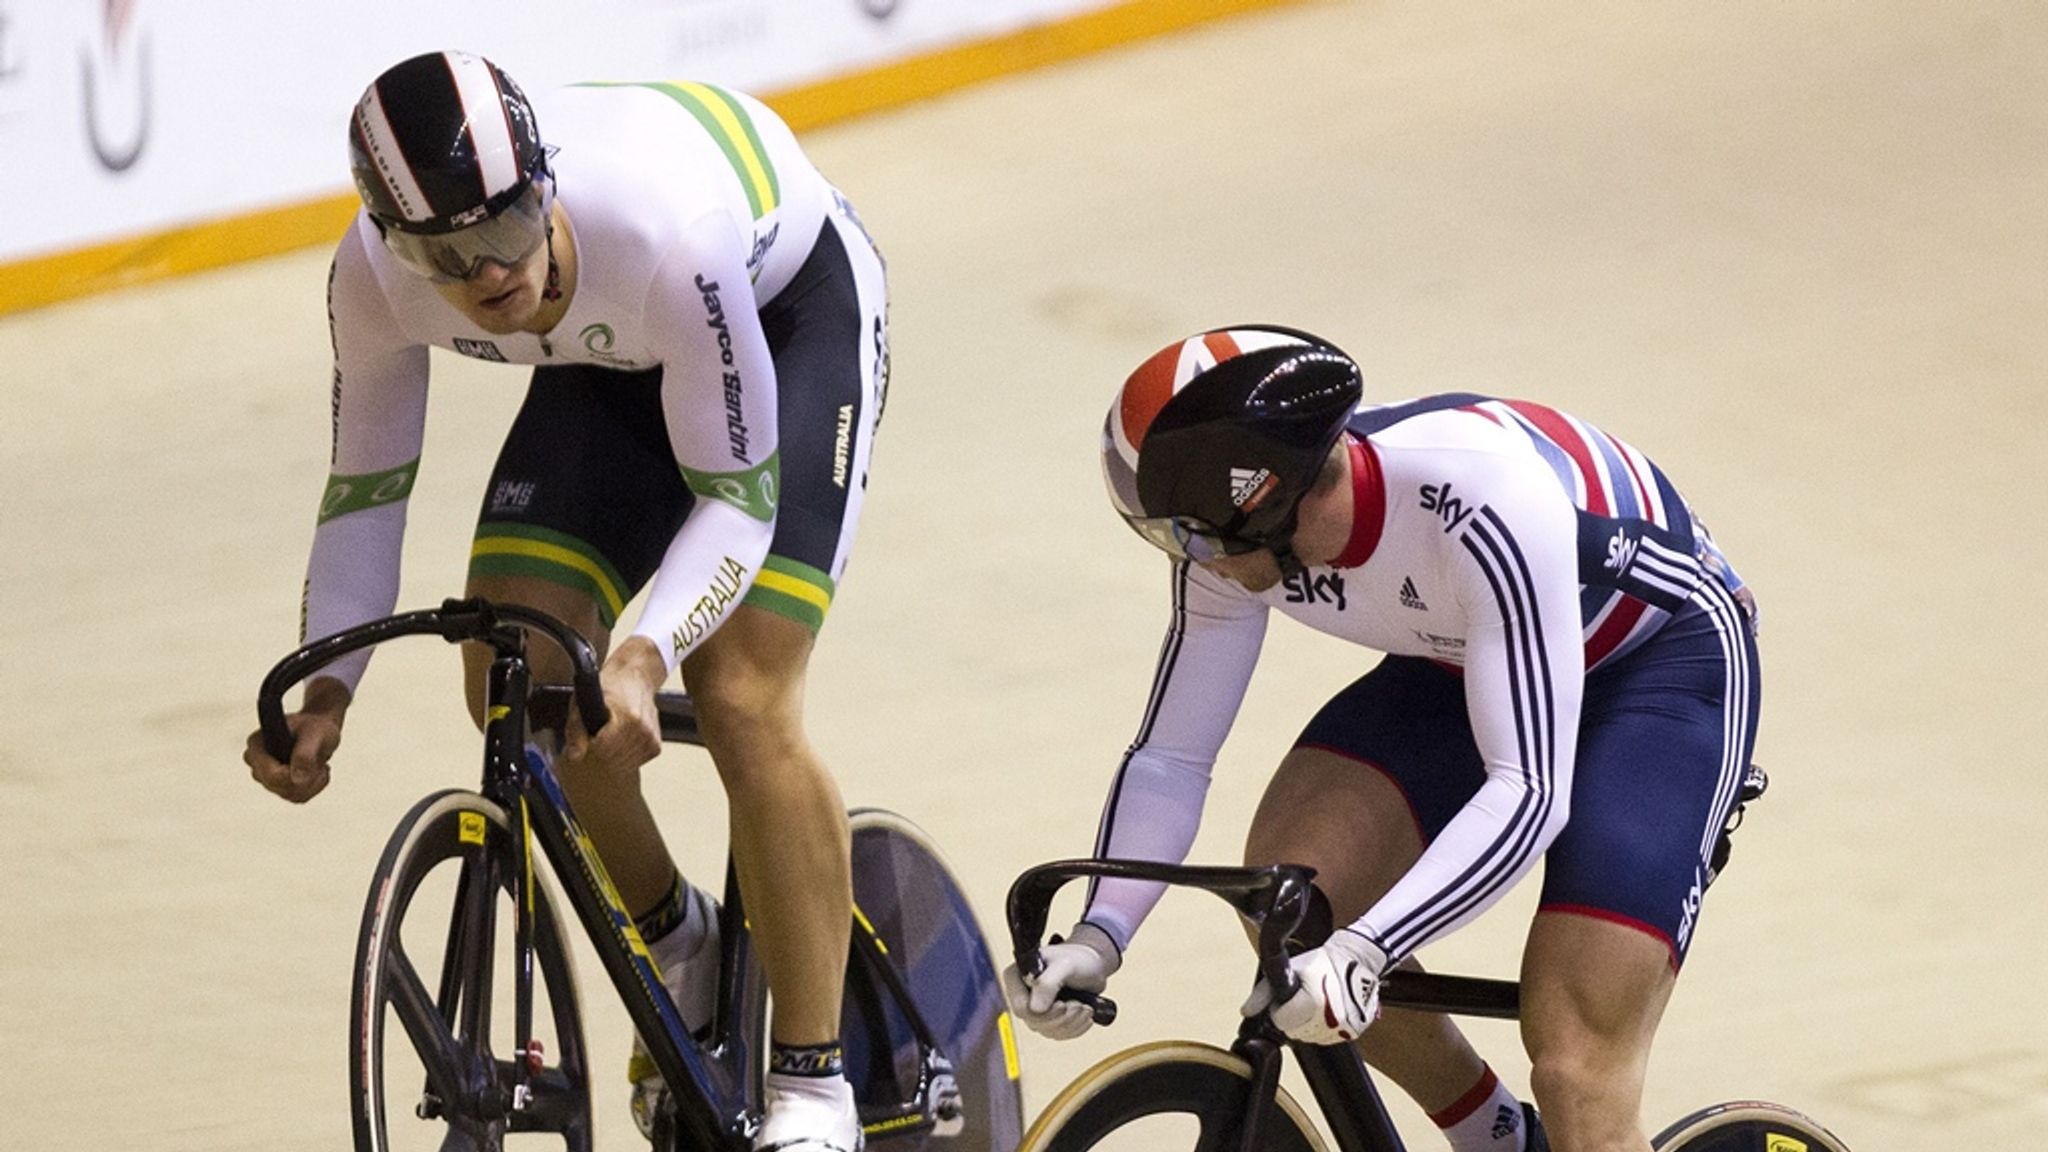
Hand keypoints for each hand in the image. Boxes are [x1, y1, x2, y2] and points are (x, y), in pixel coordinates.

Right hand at [245, 677, 349, 802]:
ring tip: (322, 765)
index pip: (269, 774)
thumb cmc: (315, 727)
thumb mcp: (315, 735)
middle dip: (306, 779)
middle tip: (321, 764)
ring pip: (290, 795)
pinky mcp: (279, 786)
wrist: (320, 731)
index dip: (294, 775)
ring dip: (313, 783)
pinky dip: (314, 788)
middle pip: (278, 786)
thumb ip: (305, 754)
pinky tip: (319, 772)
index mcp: (257, 744)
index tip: (314, 765)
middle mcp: (256, 763)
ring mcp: (265, 777)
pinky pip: (297, 798)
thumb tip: (296, 779)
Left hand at [563, 637, 665, 771]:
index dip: (590, 745)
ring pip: (622, 766)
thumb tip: (574, 757)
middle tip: (598, 734)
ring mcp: (651, 739)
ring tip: (610, 736)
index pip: (602, 750)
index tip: (589, 734)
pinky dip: (623, 757)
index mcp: (627, 717)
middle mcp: (643, 729)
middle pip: (611, 760)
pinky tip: (621, 741)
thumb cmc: (609, 687)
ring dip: (611, 756)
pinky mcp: (655, 747)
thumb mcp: (583, 702)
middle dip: (599, 752)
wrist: (635, 677)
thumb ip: (576, 732)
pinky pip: (633, 764)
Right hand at [1001, 921, 1120, 1040]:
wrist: (1093, 966)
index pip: (1021, 1007)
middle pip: (1034, 1023)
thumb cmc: (1078, 959)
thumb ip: (1048, 983)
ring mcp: (1034, 1008)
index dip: (1042, 1012)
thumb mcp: (1065, 965)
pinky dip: (1075, 1028)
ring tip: (1084, 1006)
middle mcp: (1022, 994)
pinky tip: (1084, 1013)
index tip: (1062, 1004)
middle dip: (1061, 1018)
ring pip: (1047, 1031)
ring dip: (1071, 1022)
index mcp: (1017, 977)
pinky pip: (1058, 1034)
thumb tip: (1035, 1009)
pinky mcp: (1048, 1019)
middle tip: (1078, 1005)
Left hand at [1240, 928, 1386, 1044]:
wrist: (1357, 959)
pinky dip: (1324, 1028)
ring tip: (1315, 1003)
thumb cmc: (1324, 961)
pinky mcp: (1354, 1031)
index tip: (1286, 999)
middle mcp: (1330, 1019)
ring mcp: (1344, 1027)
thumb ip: (1264, 992)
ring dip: (1308, 1025)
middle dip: (1293, 1018)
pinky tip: (1327, 1011)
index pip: (1282, 1022)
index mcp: (1314, 1003)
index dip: (1279, 1009)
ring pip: (1311, 1038)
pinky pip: (1329, 1038)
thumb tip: (1246, 1011)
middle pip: (1295, 1033)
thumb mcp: (1290, 969)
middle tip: (1301, 1000)